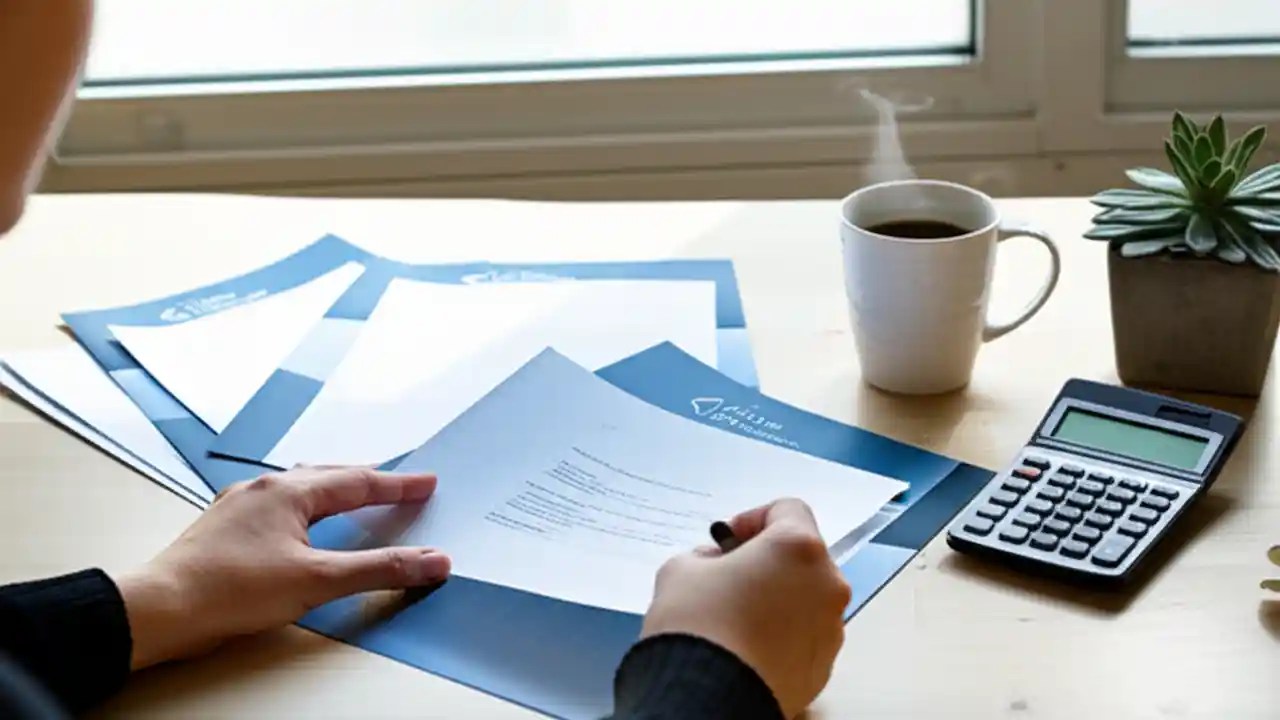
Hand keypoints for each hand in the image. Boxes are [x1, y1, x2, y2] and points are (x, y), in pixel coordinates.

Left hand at [114, 467, 450, 669]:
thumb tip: (432, 561)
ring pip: (299, 487)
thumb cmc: (230, 591)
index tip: (426, 483)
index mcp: (289, 491)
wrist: (160, 609)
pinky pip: (276, 504)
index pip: (359, 481)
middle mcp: (264, 488)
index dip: (398, 485)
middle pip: (329, 475)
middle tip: (398, 485)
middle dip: (368, 480)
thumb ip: (379, 569)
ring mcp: (240, 506)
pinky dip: (304, 507)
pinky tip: (301, 523)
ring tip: (354, 496)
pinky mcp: (224, 528)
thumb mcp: (317, 581)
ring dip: (333, 489)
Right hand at [641, 498, 850, 718]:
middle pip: (802, 557)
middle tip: (729, 575)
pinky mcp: (823, 668)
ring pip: (805, 598)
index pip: (788, 510)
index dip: (754, 518)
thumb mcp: (681, 569)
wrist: (705, 697)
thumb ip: (706, 556)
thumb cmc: (696, 626)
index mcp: (798, 549)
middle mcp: (826, 585)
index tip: (728, 539)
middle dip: (767, 561)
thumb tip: (717, 566)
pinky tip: (746, 647)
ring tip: (735, 617)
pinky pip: (804, 636)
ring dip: (777, 598)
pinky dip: (781, 634)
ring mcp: (830, 629)